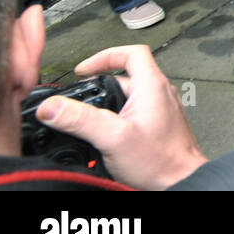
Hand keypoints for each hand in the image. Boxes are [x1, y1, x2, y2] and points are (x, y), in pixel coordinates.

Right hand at [34, 44, 209, 189]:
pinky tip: (106, 132)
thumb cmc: (160, 160)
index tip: (83, 70)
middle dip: (99, 84)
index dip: (104, 56)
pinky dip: (117, 115)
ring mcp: (161, 107)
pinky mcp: (159, 123)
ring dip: (107, 102)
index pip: (131, 52)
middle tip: (80, 98)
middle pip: (126, 74)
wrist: (181, 181)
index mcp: (152, 85)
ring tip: (89, 117)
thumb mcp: (112, 137)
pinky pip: (135, 110)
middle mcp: (160, 92)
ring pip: (129, 94)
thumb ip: (81, 120)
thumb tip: (52, 107)